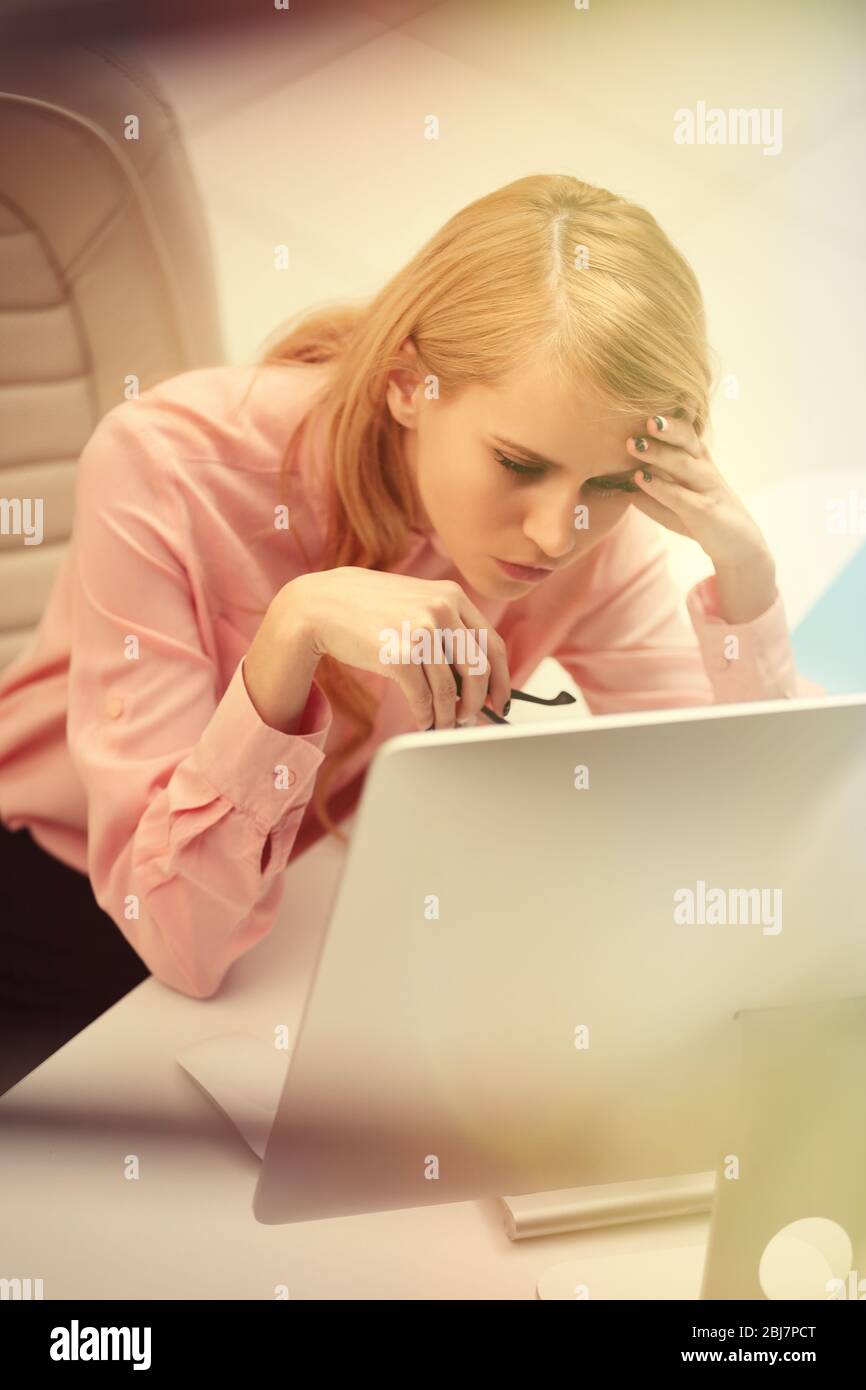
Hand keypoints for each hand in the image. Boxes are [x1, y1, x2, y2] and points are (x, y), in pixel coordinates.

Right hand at [280, 568, 510, 729]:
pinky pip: (423, 698)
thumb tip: (474, 676)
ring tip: (443, 723)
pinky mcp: (398, 655)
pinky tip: (424, 721)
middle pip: (478, 669)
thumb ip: (447, 627)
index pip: (491, 644)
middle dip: (477, 701)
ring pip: (450, 689)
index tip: (501, 699)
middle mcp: (440, 610)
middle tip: (470, 717)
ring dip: (449, 715)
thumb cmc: (367, 608)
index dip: (501, 678)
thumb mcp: (416, 602)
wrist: (320, 605)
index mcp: (451, 596)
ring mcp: (420, 631)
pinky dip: (427, 716)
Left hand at [624, 413, 772, 571]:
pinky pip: (681, 497)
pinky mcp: (705, 512)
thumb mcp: (675, 500)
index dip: (667, 417)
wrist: (738, 546)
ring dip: (657, 453)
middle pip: (687, 440)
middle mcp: (704, 468)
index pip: (684, 431)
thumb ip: (650, 490)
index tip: (645, 402)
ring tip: (632, 444)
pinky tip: (640, 480)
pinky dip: (660, 487)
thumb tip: (618, 481)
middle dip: (665, 427)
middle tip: (640, 417)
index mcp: (698, 459)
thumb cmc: (701, 517)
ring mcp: (707, 488)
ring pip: (683, 464)